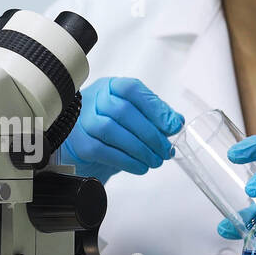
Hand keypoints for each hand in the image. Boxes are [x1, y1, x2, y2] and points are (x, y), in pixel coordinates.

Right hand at [58, 77, 183, 183]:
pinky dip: (126, 161)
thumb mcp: (135, 117)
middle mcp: (93, 99)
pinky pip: (102, 151)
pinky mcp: (79, 143)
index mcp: (110, 87)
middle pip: (122, 110)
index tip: (174, 126)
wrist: (86, 151)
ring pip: (111, 130)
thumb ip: (156, 116)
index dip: (155, 107)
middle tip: (166, 150)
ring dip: (139, 149)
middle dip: (150, 133)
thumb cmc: (113, 130)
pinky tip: (140, 167)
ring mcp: (83, 121)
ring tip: (155, 160)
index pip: (132, 89)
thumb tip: (176, 121)